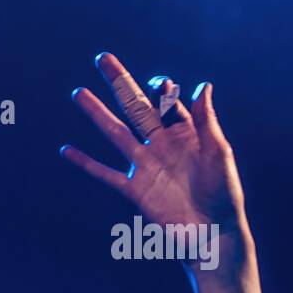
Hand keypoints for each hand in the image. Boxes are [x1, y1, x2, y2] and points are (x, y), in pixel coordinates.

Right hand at [60, 52, 263, 292]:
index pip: (167, 102)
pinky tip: (67, 151)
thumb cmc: (224, 194)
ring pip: (116, 133)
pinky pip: (106, 174)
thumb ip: (206, 120)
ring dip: (97, 113)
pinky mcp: (136, 190)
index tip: (160, 84)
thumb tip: (203, 84)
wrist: (214, 234)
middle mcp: (162, 145)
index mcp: (186, 135)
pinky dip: (87, 164)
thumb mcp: (219, 153)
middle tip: (102, 58)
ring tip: (78, 93)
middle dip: (120, 83)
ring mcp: (147, 166)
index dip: (161, 88)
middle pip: (136, 107)